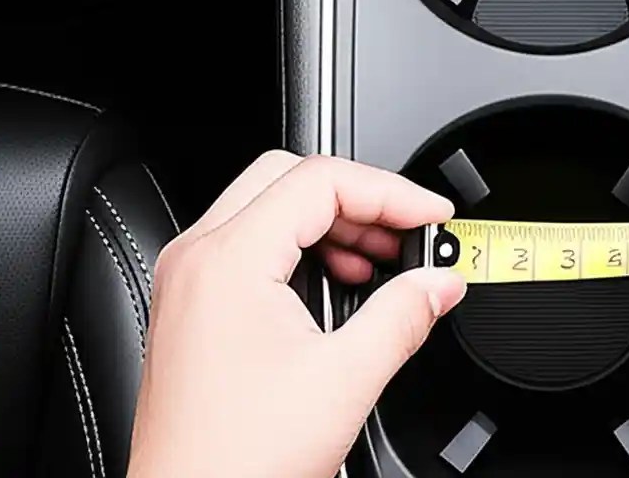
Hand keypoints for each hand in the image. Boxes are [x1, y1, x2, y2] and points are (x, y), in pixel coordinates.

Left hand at [127, 151, 466, 477]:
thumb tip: (440, 283)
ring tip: (382, 263)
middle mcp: (198, 259)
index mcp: (228, 261)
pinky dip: (302, 249)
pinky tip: (340, 288)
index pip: (320, 181)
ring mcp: (188, 282)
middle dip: (359, 198)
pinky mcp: (192, 309)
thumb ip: (404, 316)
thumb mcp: (345, 379)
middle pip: (289, 178)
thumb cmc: (238, 460)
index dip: (390, 192)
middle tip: (408, 231)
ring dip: (332, 223)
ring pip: (268, 206)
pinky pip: (251, 245)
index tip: (431, 217)